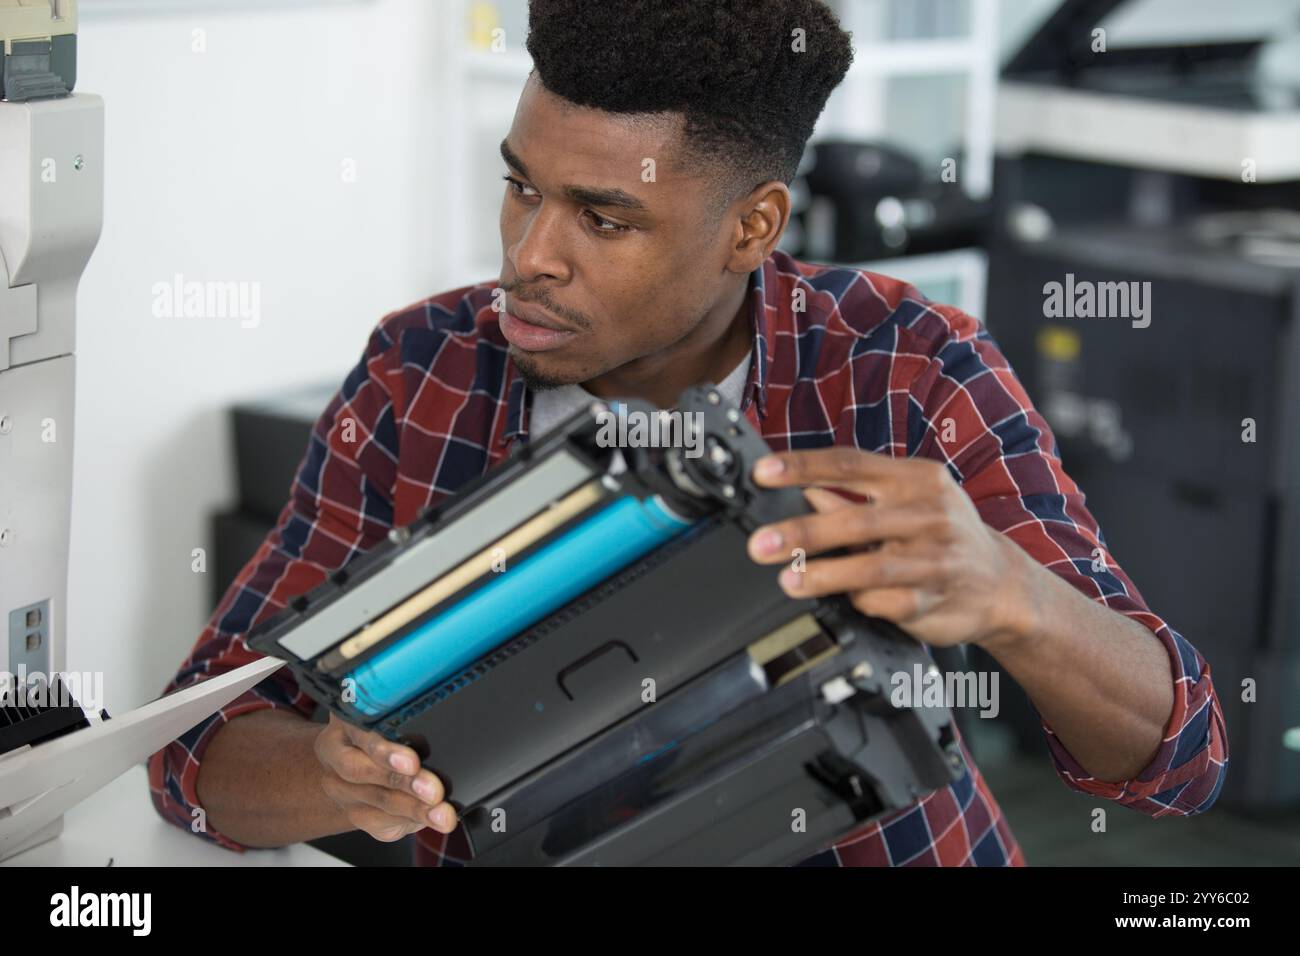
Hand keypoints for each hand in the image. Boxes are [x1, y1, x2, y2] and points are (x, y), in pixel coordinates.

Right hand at [314, 712, 457, 841]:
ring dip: (412, 809)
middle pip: (360, 772)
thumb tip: (444, 724)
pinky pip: (381, 822)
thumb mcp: (389, 714)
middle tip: (434, 791)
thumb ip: (406, 717)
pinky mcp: (355, 813)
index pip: (359, 734)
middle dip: (402, 783)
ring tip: (442, 814)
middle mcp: (334, 754)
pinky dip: (411, 821)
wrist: (351, 762)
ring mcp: (341, 788)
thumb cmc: (382, 728)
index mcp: (344, 720)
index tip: (412, 762)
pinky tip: (433, 820)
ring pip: (374, 801)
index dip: (384, 751)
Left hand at [746, 448, 1035, 649]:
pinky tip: (841, 601)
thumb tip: (802, 489)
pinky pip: (885, 602)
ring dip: (821, 575)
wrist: (1002, 584)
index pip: (850, 464)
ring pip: (869, 567)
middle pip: (855, 519)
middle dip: (802, 532)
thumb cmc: (942, 534)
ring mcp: (935, 559)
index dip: (802, 467)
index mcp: (917, 478)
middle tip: (761, 543)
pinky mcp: (934, 599)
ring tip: (787, 580)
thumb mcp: (906, 501)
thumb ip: (855, 495)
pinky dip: (858, 601)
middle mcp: (930, 514)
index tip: (763, 473)